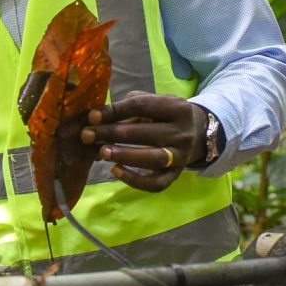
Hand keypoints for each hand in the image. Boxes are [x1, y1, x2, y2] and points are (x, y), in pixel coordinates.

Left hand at [80, 92, 207, 192]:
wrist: (197, 133)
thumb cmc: (164, 115)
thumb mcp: (153, 102)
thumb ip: (128, 106)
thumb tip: (97, 117)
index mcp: (176, 108)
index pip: (142, 106)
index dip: (115, 111)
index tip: (92, 116)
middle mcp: (182, 132)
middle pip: (146, 133)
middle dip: (113, 133)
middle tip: (88, 135)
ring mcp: (181, 155)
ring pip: (153, 158)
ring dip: (125, 155)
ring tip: (102, 152)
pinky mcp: (176, 175)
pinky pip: (156, 183)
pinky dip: (134, 180)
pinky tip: (115, 170)